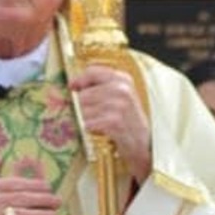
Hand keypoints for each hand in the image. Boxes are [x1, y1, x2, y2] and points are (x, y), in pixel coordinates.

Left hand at [70, 65, 151, 181]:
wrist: (142, 142)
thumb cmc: (126, 117)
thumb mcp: (119, 94)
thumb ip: (99, 85)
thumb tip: (73, 84)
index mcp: (123, 79)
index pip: (92, 72)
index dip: (80, 80)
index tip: (73, 87)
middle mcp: (122, 89)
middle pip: (84, 94)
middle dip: (85, 106)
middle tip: (99, 113)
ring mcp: (119, 106)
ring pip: (84, 110)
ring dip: (88, 119)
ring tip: (102, 122)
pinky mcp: (114, 122)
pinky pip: (88, 123)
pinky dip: (91, 129)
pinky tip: (103, 130)